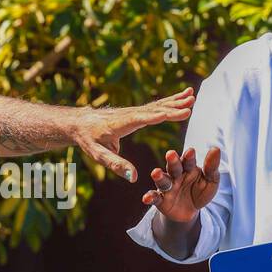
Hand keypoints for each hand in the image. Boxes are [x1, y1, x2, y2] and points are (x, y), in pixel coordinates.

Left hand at [71, 88, 194, 180]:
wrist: (79, 122)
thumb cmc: (88, 140)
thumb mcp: (99, 155)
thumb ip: (116, 165)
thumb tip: (133, 177)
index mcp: (120, 124)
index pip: (142, 119)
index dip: (159, 116)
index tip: (175, 113)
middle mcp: (129, 114)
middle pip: (153, 109)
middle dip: (172, 106)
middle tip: (191, 103)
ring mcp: (133, 111)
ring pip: (157, 105)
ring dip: (175, 100)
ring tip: (191, 94)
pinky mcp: (136, 112)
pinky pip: (155, 106)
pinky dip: (170, 101)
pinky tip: (181, 96)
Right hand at [142, 146, 221, 222]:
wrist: (190, 211)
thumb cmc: (200, 192)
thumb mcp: (211, 181)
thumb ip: (212, 167)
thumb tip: (216, 148)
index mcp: (188, 168)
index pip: (188, 161)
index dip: (189, 157)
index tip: (191, 152)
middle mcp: (176, 175)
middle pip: (174, 167)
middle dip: (172, 161)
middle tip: (171, 154)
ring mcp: (167, 188)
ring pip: (163, 181)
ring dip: (159, 177)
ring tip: (155, 172)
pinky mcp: (161, 201)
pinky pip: (155, 198)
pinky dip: (150, 197)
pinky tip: (146, 198)